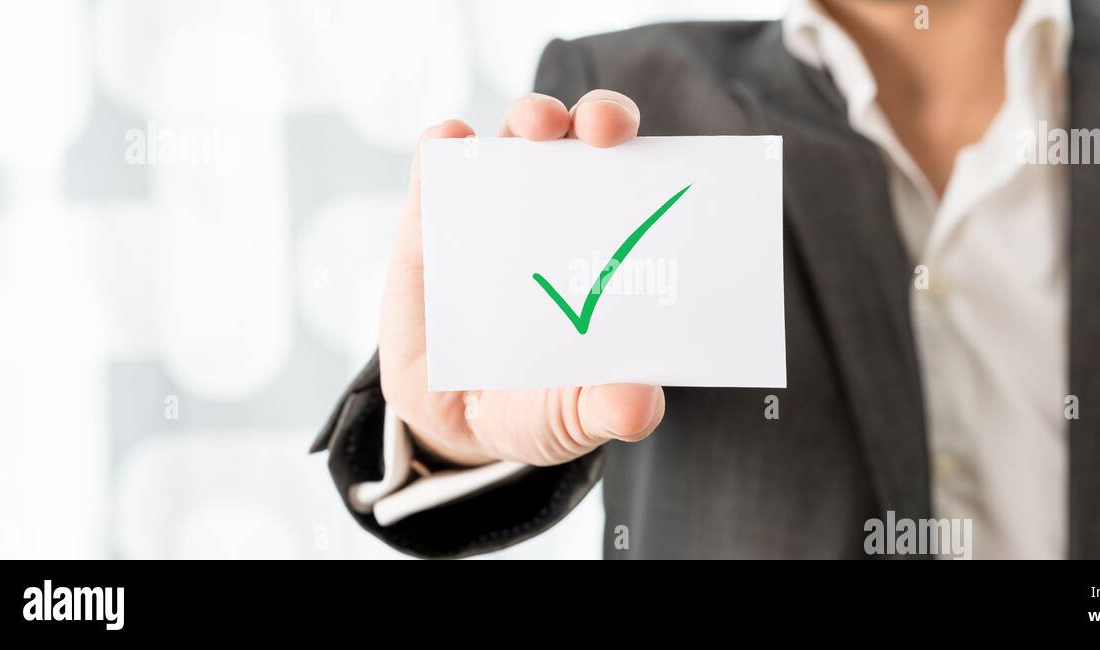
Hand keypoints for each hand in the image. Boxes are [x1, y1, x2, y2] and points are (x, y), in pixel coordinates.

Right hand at [379, 89, 664, 466]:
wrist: (453, 425)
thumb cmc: (536, 406)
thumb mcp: (574, 417)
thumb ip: (607, 410)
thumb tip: (639, 405)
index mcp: (607, 248)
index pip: (641, 184)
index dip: (658, 160)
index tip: (671, 163)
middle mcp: (556, 214)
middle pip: (584, 140)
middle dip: (600, 116)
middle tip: (604, 129)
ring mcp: (491, 211)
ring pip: (515, 137)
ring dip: (531, 117)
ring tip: (537, 127)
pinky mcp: (428, 222)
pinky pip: (436, 166)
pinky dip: (444, 144)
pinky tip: (451, 141)